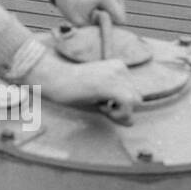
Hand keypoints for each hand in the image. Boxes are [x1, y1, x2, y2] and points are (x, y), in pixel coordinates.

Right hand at [23, 52, 141, 123]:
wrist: (53, 79)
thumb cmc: (71, 89)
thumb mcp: (97, 97)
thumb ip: (115, 108)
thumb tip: (132, 122)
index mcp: (118, 66)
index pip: (132, 91)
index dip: (119, 103)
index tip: (101, 101)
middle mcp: (121, 68)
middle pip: (137, 98)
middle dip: (121, 107)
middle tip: (100, 105)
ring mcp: (117, 76)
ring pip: (135, 102)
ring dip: (120, 111)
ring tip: (100, 105)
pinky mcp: (112, 86)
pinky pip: (128, 105)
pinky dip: (118, 113)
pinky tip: (101, 107)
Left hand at [54, 0, 126, 26]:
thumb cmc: (69, 5)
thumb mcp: (79, 22)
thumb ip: (96, 29)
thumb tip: (111, 35)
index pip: (120, 20)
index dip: (109, 25)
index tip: (94, 20)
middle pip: (121, 15)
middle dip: (109, 19)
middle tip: (91, 14)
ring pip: (119, 10)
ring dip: (108, 13)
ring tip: (92, 8)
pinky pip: (116, 4)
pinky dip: (107, 7)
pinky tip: (95, 4)